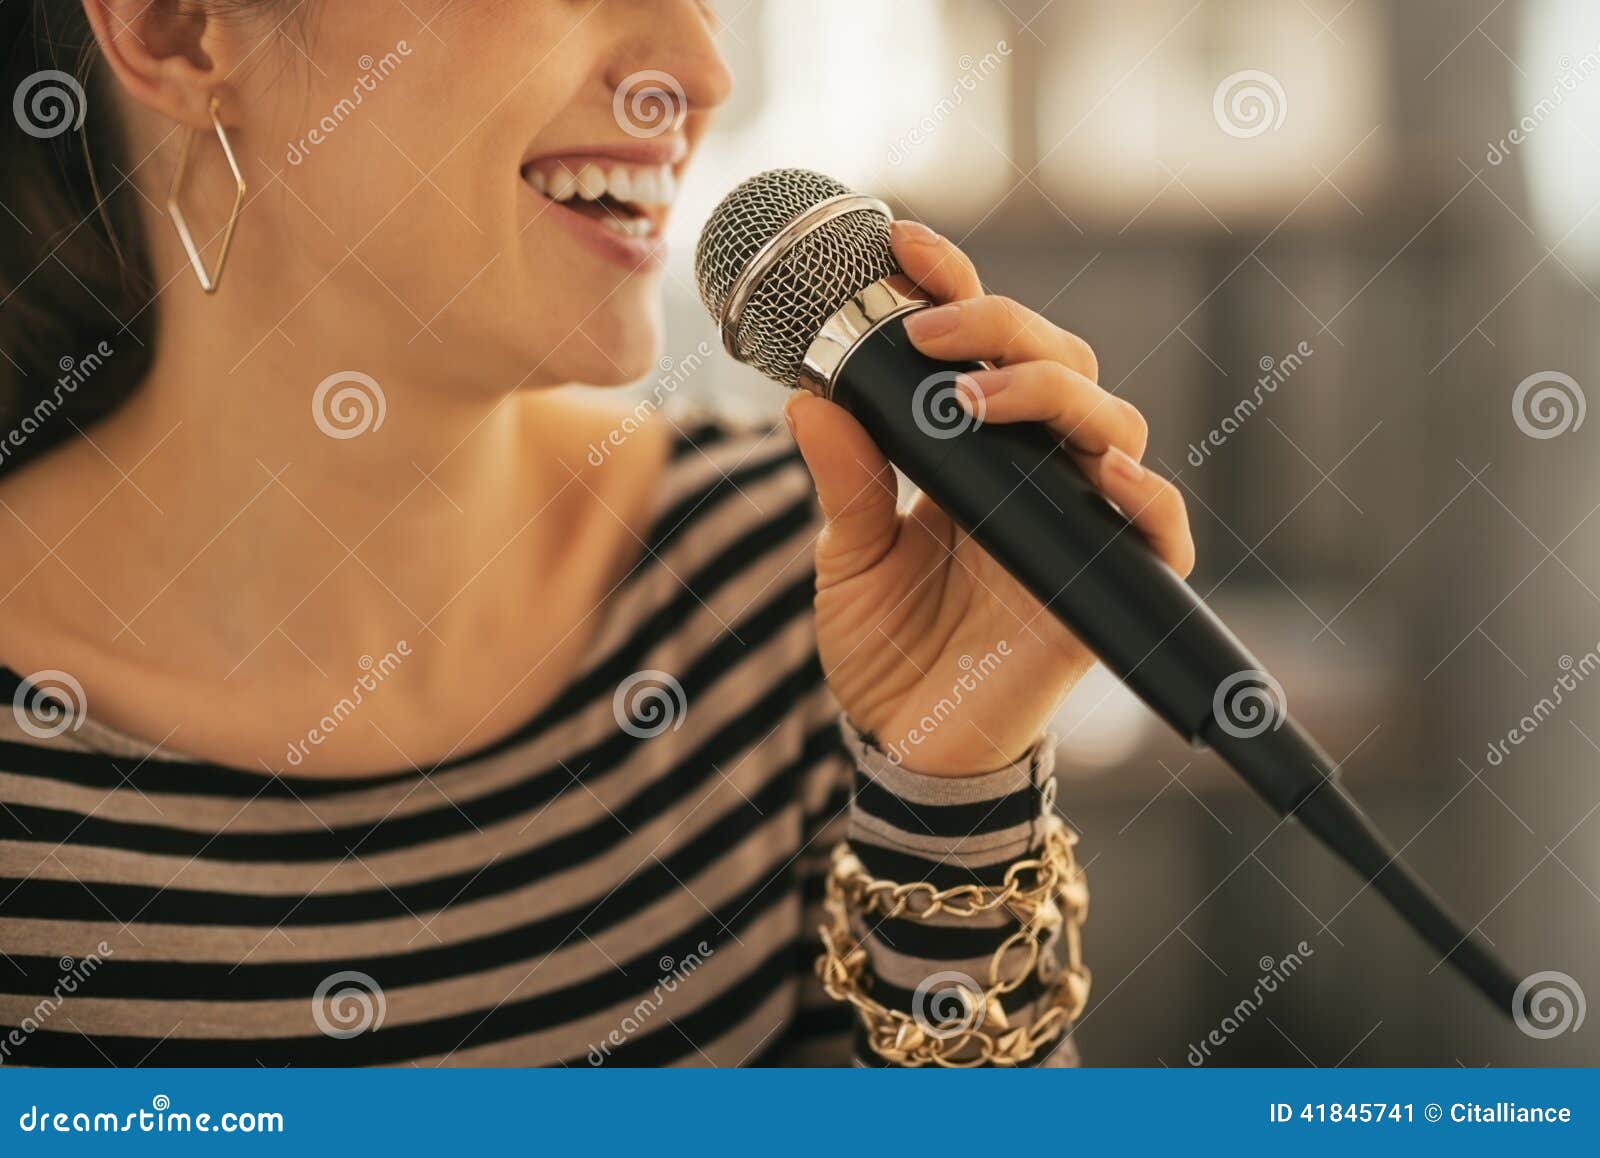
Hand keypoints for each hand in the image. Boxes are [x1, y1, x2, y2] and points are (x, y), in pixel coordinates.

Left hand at [788, 220, 1195, 775]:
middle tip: (927, 330)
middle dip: (1000, 327)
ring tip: (977, 399)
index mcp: (973, 457)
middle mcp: (1034, 476)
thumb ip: (845, 481)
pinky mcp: (1107, 586)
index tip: (905, 245)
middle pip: (1057, 365)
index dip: (957, 292)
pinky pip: (1156, 529)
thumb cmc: (887, 651)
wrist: (913, 749)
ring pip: (1111, 423)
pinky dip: (1142, 495)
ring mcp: (1076, 525)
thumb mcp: (849, 558)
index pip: (982, 351)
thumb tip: (807, 396)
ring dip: (1053, 394)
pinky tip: (1099, 473)